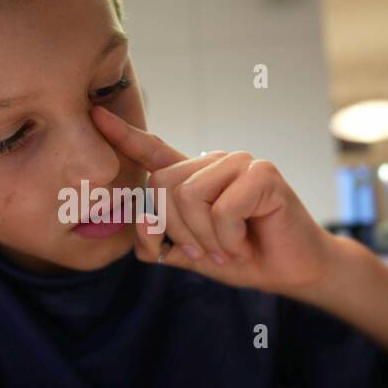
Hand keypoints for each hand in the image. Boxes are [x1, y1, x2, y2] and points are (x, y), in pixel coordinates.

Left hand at [91, 105, 344, 297]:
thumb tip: (140, 244)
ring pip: (190, 196)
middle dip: (175, 230)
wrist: (293, 271)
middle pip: (162, 185)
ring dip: (204, 238)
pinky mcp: (264, 174)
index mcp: (195, 176)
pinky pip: (222, 209)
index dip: (123, 135)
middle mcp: (214, 162)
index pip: (153, 152)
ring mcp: (241, 163)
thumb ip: (165, 245)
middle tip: (201, 255)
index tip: (94, 116)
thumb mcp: (194, 255)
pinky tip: (245, 244)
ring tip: (226, 250)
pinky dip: (228, 239)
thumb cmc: (245, 258)